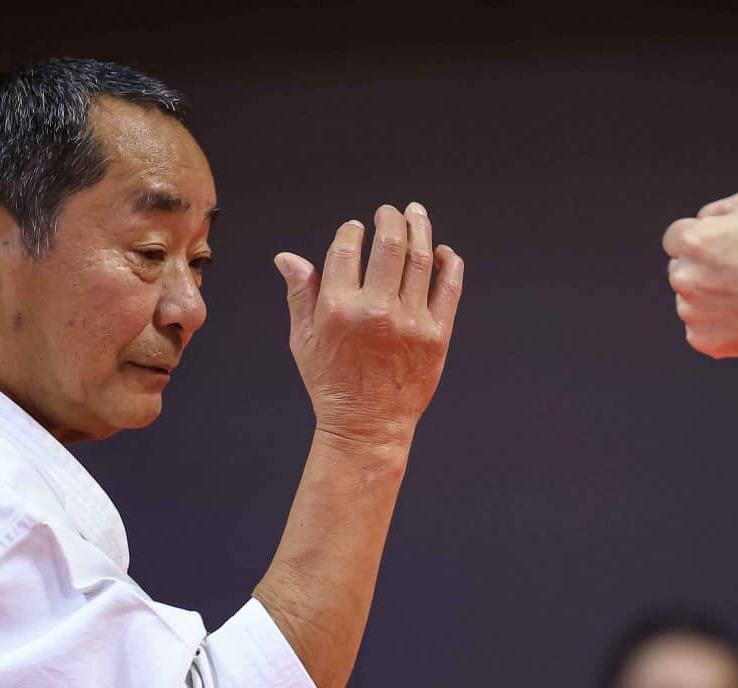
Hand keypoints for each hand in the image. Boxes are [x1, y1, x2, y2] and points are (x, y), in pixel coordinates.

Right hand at [275, 203, 463, 447]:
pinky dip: (448, 263)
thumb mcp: (304, 339)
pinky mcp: (437, 335)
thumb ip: (300, 293)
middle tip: (389, 211)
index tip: (354, 228)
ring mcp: (411, 323)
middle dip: (389, 219)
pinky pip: (450, 288)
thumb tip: (287, 257)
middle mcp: (376, 311)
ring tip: (415, 214)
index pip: (346, 249)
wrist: (367, 426)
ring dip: (419, 229)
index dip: (351, 231)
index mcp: (339, 309)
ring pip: (420, 259)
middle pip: (389, 244)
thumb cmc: (332, 383)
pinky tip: (441, 253)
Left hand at [663, 189, 737, 357]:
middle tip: (736, 274)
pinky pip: (699, 329)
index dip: (695, 242)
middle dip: (700, 270)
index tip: (714, 250)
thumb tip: (699, 220)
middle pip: (679, 271)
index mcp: (692, 242)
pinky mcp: (701, 339)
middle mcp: (684, 277)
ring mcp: (691, 311)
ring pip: (688, 301)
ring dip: (707, 299)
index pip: (673, 239)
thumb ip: (715, 209)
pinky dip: (716, 325)